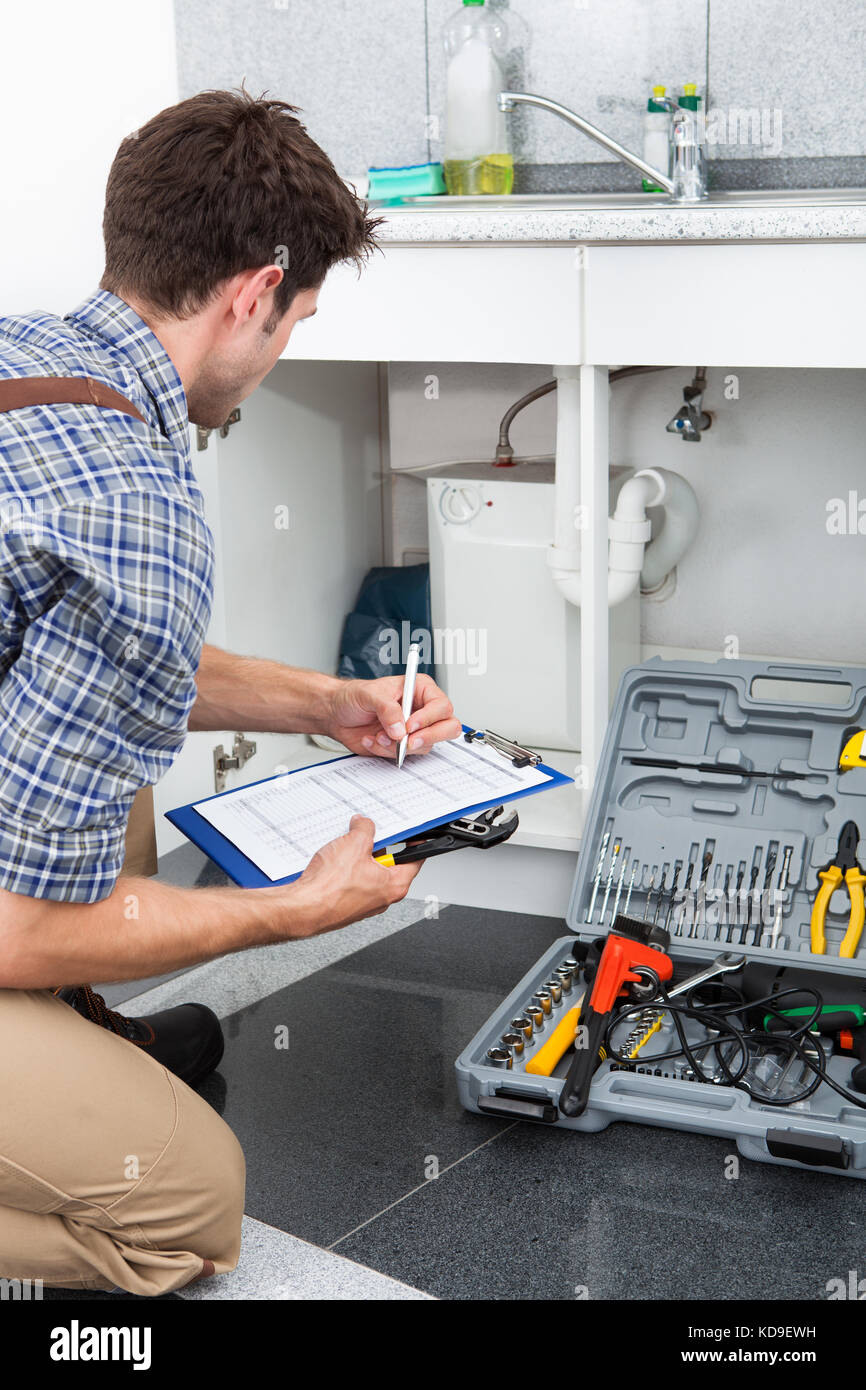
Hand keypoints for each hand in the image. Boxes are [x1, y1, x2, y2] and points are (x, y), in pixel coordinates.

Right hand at [288, 815, 421, 936]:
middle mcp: (382, 898)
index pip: (415, 860)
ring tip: (343, 852)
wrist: (303, 908)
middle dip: (376, 847)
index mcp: (395, 885)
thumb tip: (364, 825)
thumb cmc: (330, 887)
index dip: (414, 843)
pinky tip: (332, 865)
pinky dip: (345, 871)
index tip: (410, 834)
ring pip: (367, 872)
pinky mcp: (346, 904)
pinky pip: (352, 882)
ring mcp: (364, 903)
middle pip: (387, 864)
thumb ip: (365, 829)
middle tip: (365, 838)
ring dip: (357, 859)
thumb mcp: (354, 843)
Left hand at [325, 674, 460, 758]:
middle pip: (448, 727)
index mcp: (419, 689)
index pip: (441, 706)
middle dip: (428, 737)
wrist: (336, 714)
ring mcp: (415, 730)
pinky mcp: (404, 745)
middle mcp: (422, 710)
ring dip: (399, 745)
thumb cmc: (353, 696)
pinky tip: (373, 740)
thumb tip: (400, 728)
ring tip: (378, 735)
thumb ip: (387, 708)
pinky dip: (386, 751)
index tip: (410, 726)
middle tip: (408, 742)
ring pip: (425, 745)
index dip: (429, 718)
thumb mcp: (368, 694)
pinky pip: (406, 756)